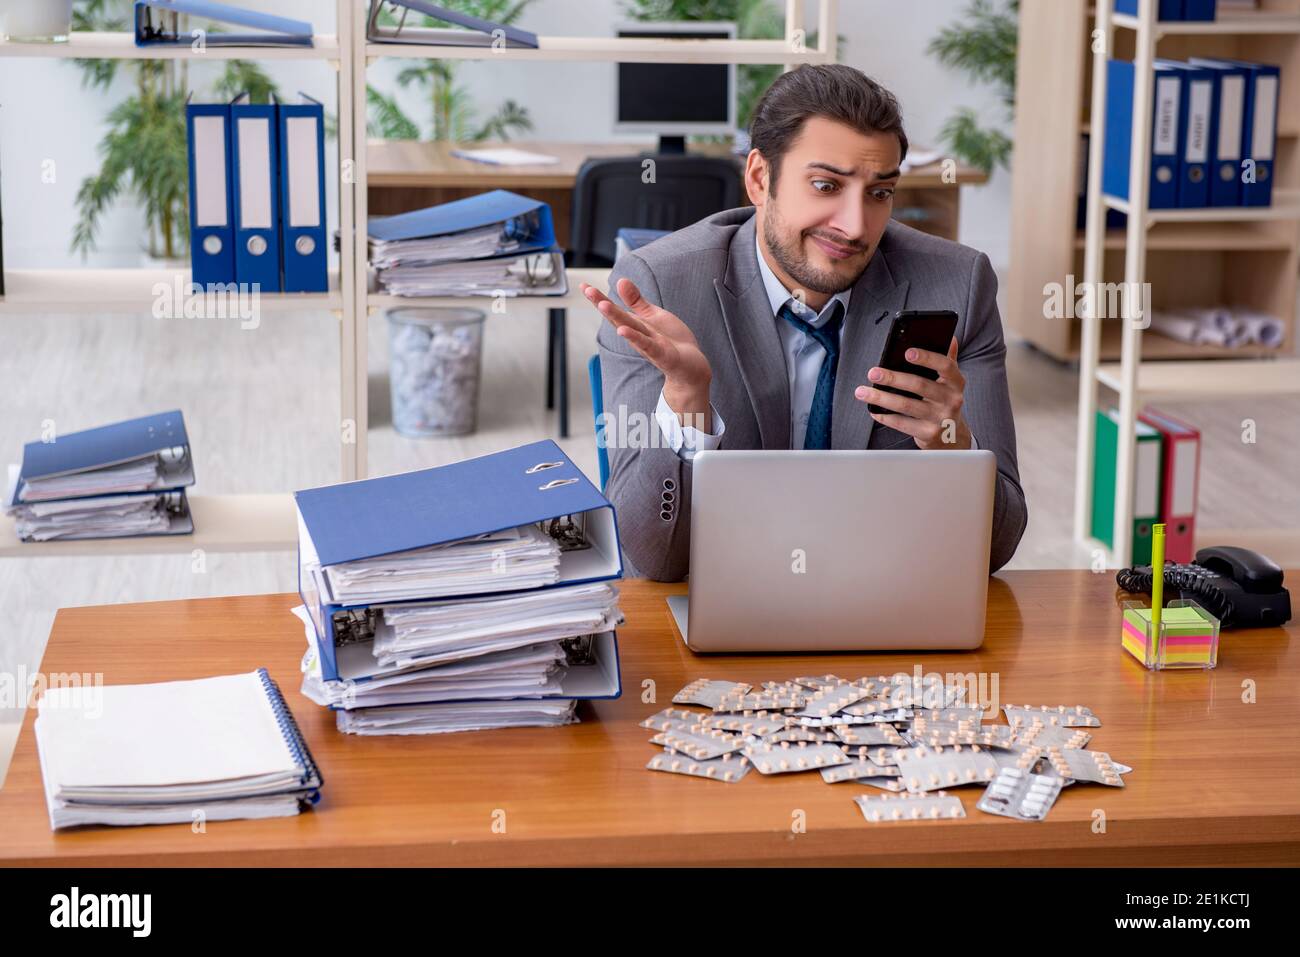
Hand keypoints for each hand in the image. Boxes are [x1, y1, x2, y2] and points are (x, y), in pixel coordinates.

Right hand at [582, 279, 712, 428]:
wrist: (690, 367)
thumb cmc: (670, 340)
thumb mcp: (652, 316)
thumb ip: (635, 300)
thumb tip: (620, 280)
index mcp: (635, 324)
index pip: (614, 310)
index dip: (599, 298)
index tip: (583, 285)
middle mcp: (637, 335)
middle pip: (618, 318)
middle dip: (602, 304)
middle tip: (588, 290)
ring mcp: (649, 345)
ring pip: (630, 330)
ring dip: (616, 318)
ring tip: (603, 305)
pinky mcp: (662, 355)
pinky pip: (648, 346)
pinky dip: (636, 338)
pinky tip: (624, 330)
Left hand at [854, 337, 971, 449]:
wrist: (952, 435)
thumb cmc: (945, 402)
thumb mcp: (950, 382)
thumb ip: (948, 360)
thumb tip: (949, 338)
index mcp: (956, 382)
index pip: (945, 366)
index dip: (927, 358)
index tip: (907, 352)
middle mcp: (951, 399)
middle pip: (919, 385)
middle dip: (893, 378)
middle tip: (873, 373)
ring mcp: (940, 418)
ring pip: (906, 405)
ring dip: (881, 398)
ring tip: (863, 392)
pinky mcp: (928, 433)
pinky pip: (902, 424)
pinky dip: (885, 417)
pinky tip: (873, 410)